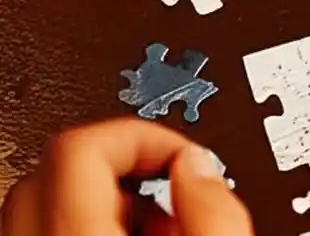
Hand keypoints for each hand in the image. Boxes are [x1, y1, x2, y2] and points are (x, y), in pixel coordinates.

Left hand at [0, 118, 252, 235]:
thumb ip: (216, 209)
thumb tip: (197, 167)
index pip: (80, 145)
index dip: (142, 135)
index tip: (183, 157)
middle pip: (54, 168)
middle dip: (122, 168)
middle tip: (171, 193)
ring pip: (40, 205)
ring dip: (105, 201)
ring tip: (159, 231)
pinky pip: (40, 234)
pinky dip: (83, 228)